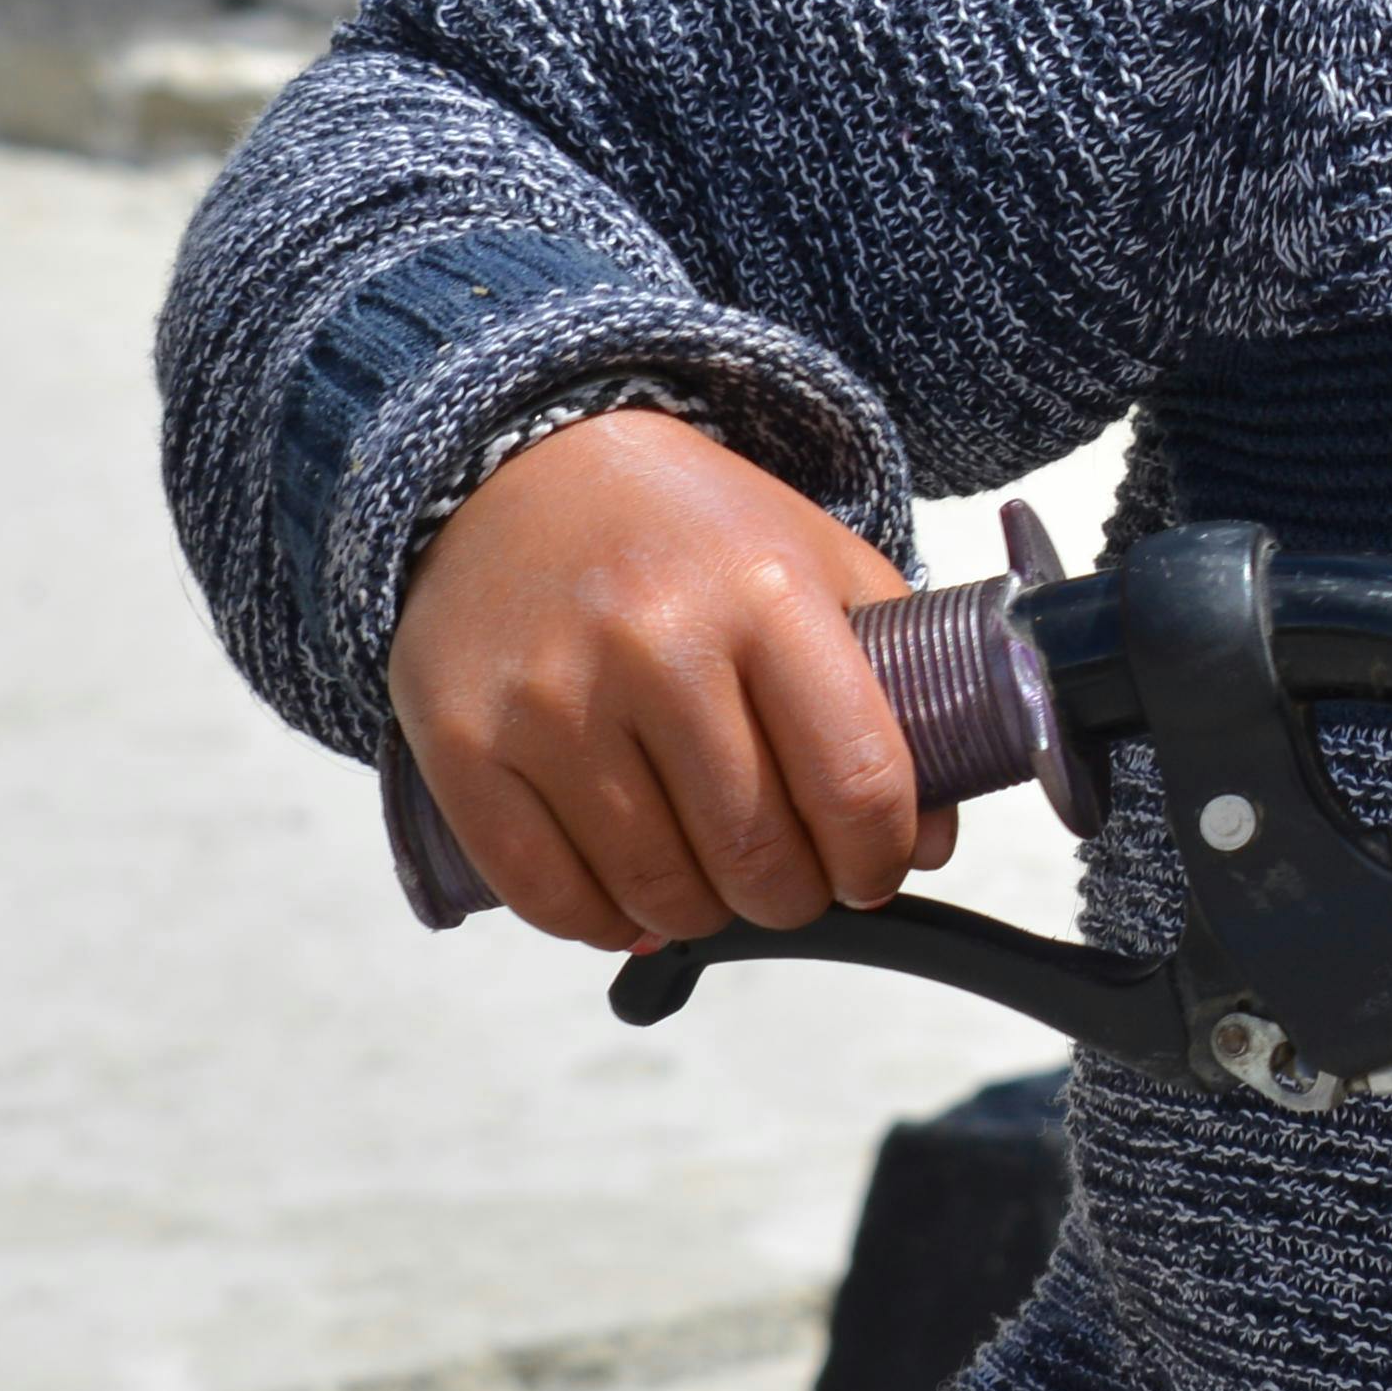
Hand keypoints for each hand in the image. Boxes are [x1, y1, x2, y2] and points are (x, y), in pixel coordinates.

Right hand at [387, 409, 942, 949]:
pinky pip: (546, 893)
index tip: (877, 872)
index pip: (855, 782)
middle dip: (794, 897)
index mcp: (765, 595)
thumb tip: (929, 840)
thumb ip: (895, 686)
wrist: (516, 468)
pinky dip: (602, 921)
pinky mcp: (461, 743)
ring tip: (715, 884)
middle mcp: (655, 645)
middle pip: (756, 853)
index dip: (881, 857)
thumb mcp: (816, 562)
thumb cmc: (687, 534)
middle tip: (794, 884)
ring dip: (703, 914)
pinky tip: (630, 901)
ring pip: (657, 888)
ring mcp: (551, 700)